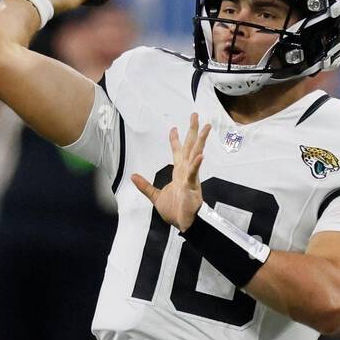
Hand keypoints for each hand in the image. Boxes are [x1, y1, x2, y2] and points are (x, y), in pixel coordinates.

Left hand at [131, 112, 210, 230]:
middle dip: (192, 131)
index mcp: (179, 173)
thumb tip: (133, 176)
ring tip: (205, 127)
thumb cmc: (174, 211)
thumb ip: (145, 186)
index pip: (177, 152)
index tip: (173, 128)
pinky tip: (200, 155)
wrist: (183, 224)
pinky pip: (194, 173)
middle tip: (194, 115)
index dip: (175, 140)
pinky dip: (196, 165)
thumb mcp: (155, 196)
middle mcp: (186, 171)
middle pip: (189, 147)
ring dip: (200, 140)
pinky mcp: (193, 187)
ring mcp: (191, 178)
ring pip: (196, 154)